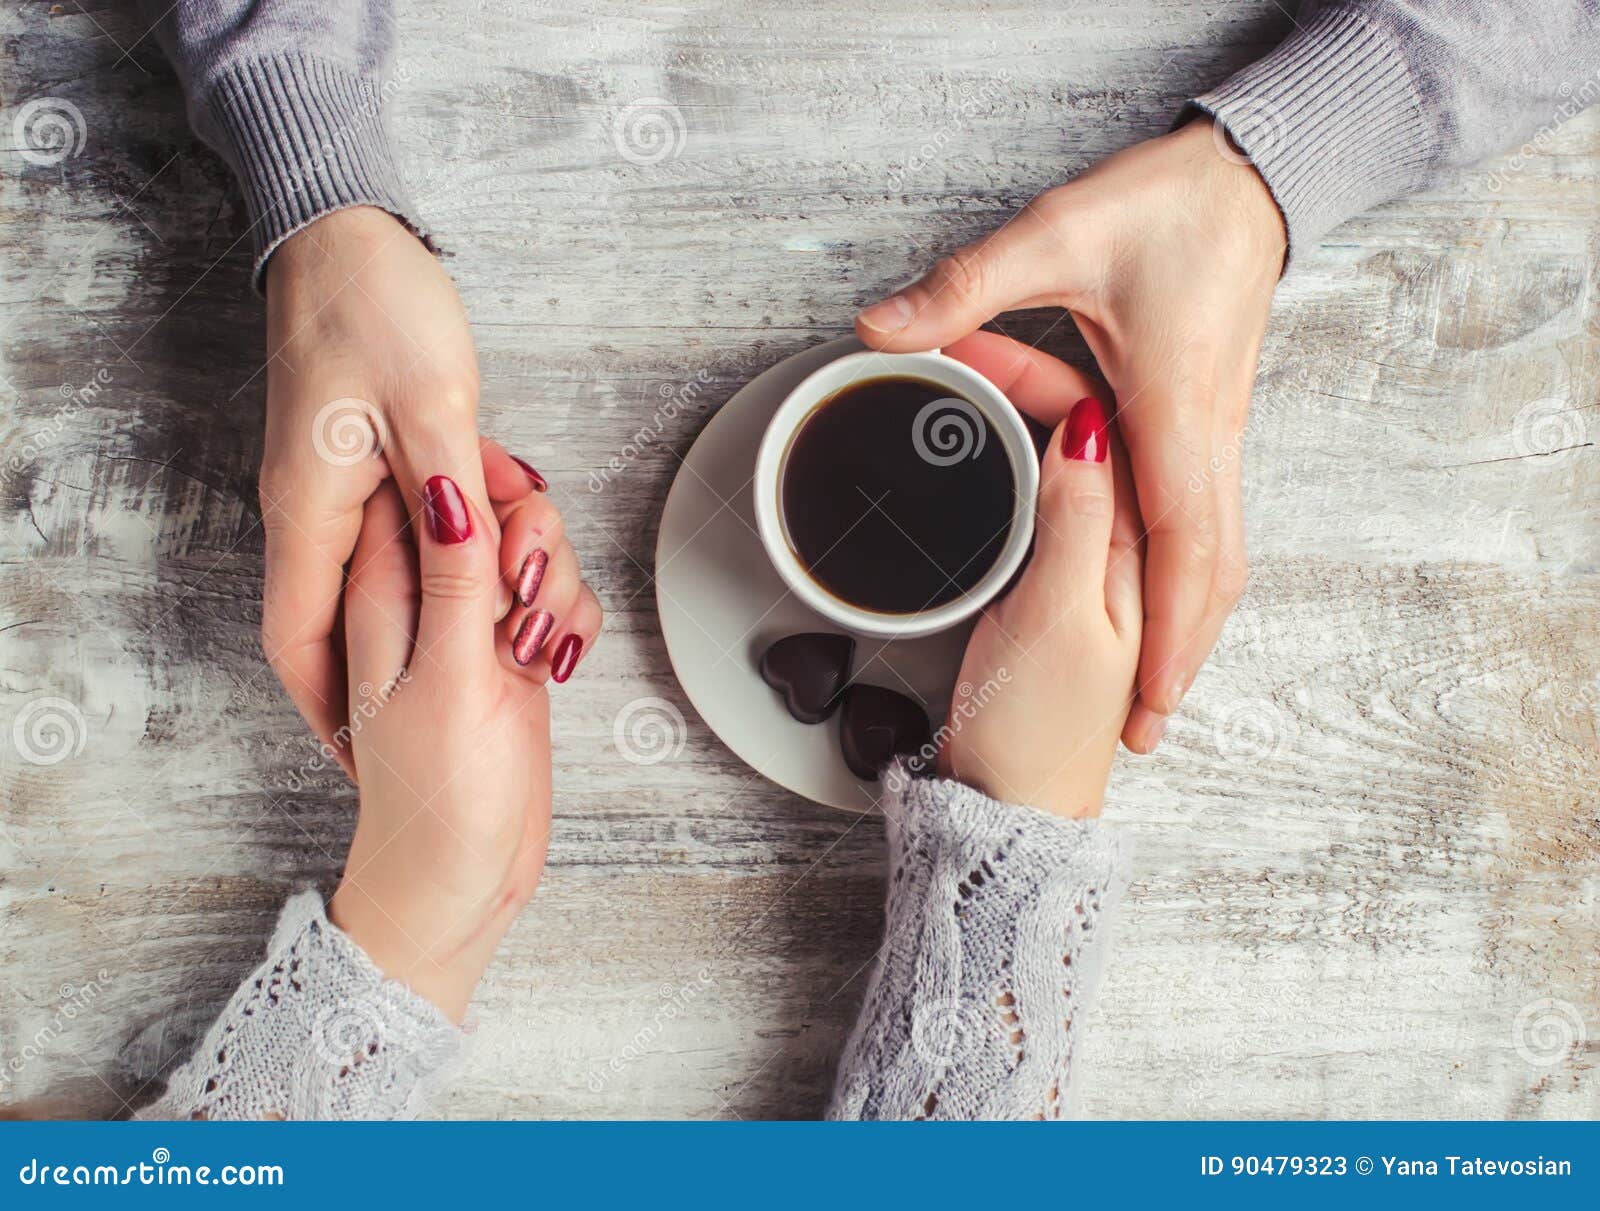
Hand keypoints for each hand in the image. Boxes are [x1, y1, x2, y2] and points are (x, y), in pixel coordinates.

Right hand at [260, 206, 510, 776]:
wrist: (354, 232)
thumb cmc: (373, 305)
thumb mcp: (426, 403)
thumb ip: (448, 491)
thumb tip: (468, 563)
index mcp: (312, 510)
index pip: (299, 640)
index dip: (327, 709)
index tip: (362, 755)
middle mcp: (322, 509)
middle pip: (363, 620)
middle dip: (429, 652)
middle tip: (496, 670)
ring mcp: (352, 487)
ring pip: (410, 573)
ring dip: (470, 587)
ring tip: (534, 600)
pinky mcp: (381, 460)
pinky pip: (429, 527)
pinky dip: (477, 540)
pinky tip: (524, 535)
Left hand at [327, 444, 601, 1020]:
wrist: (462, 878)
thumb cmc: (437, 798)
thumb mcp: (448, 681)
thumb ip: (454, 581)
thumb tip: (451, 486)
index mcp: (379, 596)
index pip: (417, 489)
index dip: (472, 480)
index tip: (512, 509)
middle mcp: (421, 601)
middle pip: (487, 510)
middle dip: (529, 538)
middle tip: (527, 594)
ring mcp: (467, 627)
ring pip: (528, 553)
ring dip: (555, 585)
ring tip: (538, 646)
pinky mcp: (507, 652)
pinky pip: (554, 599)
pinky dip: (569, 621)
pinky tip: (557, 662)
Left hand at [857, 118, 1285, 751]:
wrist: (1250, 179)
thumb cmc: (1170, 209)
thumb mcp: (1058, 237)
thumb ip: (966, 290)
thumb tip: (882, 329)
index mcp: (1176, 413)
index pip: (1181, 549)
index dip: (1169, 636)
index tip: (1149, 705)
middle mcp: (1208, 438)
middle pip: (1212, 574)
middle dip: (1183, 657)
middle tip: (1143, 728)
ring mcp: (1216, 434)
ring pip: (1220, 555)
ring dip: (1191, 625)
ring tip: (1155, 690)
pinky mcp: (1209, 423)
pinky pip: (1211, 524)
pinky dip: (1194, 579)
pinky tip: (1163, 599)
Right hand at [935, 336, 1140, 817]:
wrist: (1013, 808)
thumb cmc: (1037, 725)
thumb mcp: (1056, 614)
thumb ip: (1075, 518)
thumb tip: (1082, 422)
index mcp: (1138, 547)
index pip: (1091, 429)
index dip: (1029, 379)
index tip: (963, 348)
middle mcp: (1129, 554)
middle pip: (1087, 441)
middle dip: (1028, 390)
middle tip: (960, 353)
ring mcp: (1099, 576)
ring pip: (1078, 470)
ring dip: (1035, 426)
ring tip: (983, 385)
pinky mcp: (1065, 600)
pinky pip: (1061, 507)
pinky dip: (1034, 470)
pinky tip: (1014, 465)